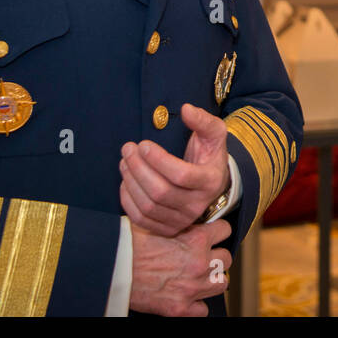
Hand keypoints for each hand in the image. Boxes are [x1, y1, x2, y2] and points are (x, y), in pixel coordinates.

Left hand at [119, 104, 229, 236]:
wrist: (210, 182)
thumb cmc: (209, 154)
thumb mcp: (213, 134)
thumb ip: (202, 120)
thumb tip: (186, 109)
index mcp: (210, 181)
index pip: (181, 175)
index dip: (158, 160)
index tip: (143, 144)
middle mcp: (197, 205)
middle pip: (160, 191)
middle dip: (138, 168)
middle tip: (128, 148)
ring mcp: (182, 219)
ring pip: (148, 205)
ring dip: (130, 181)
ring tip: (124, 161)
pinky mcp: (168, 228)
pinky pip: (141, 218)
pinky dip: (128, 200)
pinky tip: (126, 181)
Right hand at [129, 218, 232, 316]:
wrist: (112, 268)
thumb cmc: (129, 243)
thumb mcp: (157, 222)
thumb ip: (179, 221)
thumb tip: (186, 216)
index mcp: (196, 239)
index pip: (226, 230)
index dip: (218, 230)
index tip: (213, 233)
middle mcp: (199, 263)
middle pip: (227, 258)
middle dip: (217, 256)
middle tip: (204, 256)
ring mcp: (192, 287)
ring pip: (221, 283)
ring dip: (212, 279)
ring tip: (199, 276)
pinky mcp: (180, 308)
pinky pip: (203, 309)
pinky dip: (196, 304)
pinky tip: (186, 295)